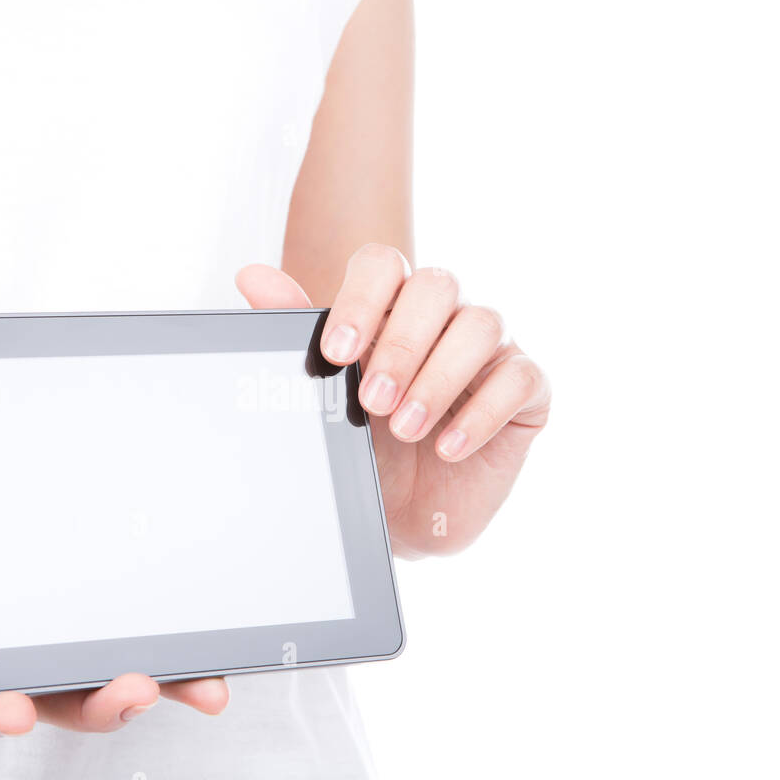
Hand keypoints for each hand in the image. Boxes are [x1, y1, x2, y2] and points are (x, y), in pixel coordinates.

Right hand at [0, 431, 228, 735]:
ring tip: (189, 682)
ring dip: (147, 686)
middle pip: (46, 695)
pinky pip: (143, 631)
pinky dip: (182, 652)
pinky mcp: (105, 590)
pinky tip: (216, 660)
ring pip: (103, 674)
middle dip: (88, 704)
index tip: (10, 711)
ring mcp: (57, 618)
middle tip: (127, 691)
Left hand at [238, 244, 549, 557]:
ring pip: (482, 325)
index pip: (384, 264)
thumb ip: (299, 330)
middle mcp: (446, 317)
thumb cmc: (366, 446)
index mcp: (393, 305)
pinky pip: (520, 377)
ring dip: (438, 379)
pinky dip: (483, 413)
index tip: (335, 354)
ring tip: (406, 430)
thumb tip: (253, 276)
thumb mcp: (328, 393)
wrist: (401, 515)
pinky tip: (449, 449)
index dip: (361, 300)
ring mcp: (491, 349)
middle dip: (400, 346)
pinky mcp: (527, 388)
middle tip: (373, 402)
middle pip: (437, 286)